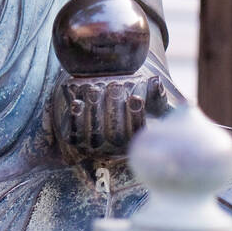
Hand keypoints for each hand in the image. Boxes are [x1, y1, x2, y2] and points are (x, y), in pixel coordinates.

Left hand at [52, 72, 167, 163]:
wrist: (101, 112)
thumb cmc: (129, 107)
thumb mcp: (148, 103)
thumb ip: (155, 95)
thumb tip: (156, 81)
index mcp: (135, 142)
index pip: (136, 133)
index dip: (136, 116)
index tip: (136, 98)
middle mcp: (114, 148)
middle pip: (115, 134)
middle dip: (114, 108)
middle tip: (115, 85)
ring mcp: (95, 147)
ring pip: (94, 133)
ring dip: (94, 110)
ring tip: (95, 89)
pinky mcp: (76, 142)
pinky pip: (75, 133)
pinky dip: (76, 118)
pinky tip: (76, 103)